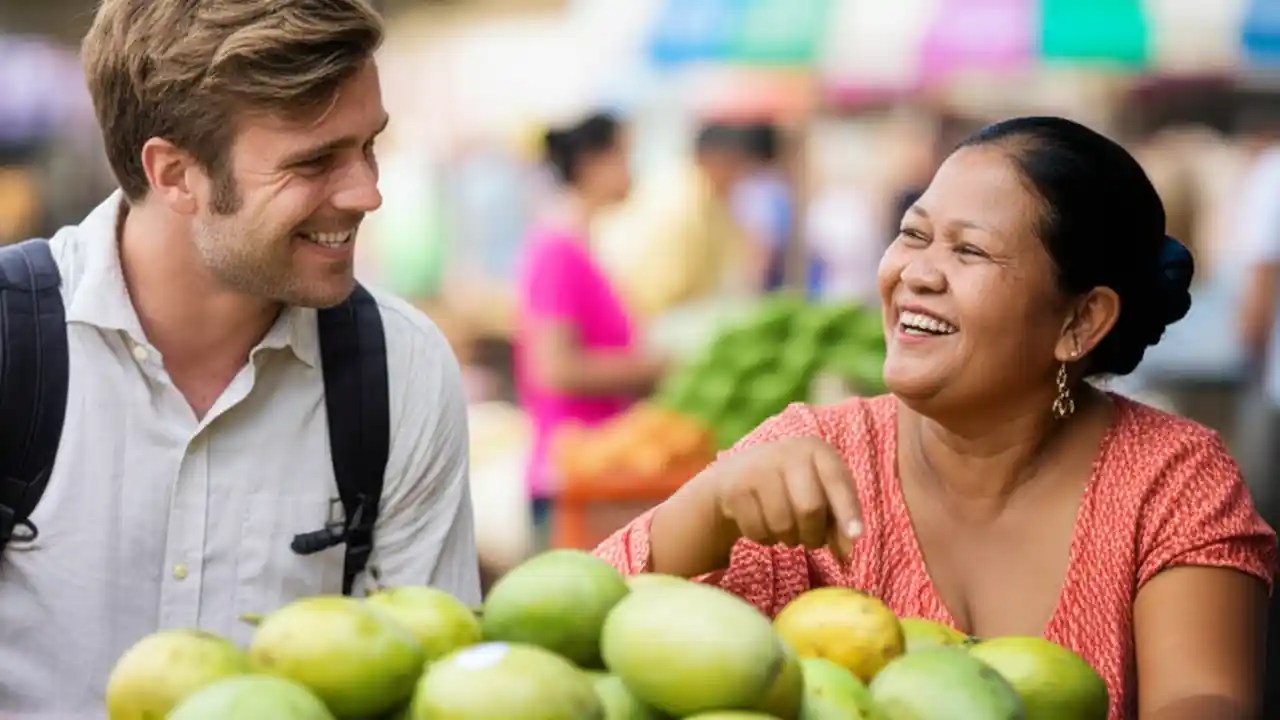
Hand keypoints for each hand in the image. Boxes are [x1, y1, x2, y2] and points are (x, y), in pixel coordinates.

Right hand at [705, 436, 862, 558]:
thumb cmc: (790, 488)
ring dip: (788, 539)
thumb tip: (847, 554)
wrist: (734, 478)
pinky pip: (757, 530)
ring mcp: (757, 468)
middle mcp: (787, 452)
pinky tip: (762, 524)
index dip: (848, 511)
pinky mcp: (733, 488)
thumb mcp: (820, 494)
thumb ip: (839, 522)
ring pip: (782, 524)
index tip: (856, 537)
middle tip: (811, 540)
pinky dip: (763, 538)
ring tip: (785, 529)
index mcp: (816, 450)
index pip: (838, 481)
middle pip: (810, 509)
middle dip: (813, 535)